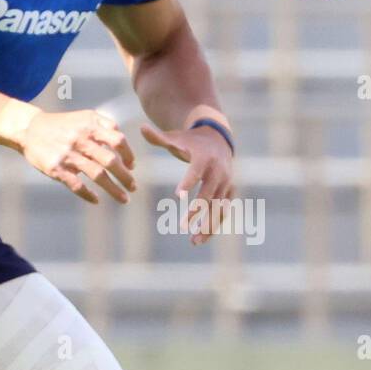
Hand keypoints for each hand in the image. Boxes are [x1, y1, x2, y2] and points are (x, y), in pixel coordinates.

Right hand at [19, 110, 135, 204]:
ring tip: (124, 199)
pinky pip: (76, 185)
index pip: (118, 141)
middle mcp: (80, 139)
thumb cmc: (62, 125)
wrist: (30, 129)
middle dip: (125, 176)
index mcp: (90, 125)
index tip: (131, 166)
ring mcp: (68, 154)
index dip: (128, 155)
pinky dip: (88, 195)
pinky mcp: (55, 168)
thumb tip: (124, 151)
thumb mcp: (84, 117)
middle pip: (110, 160)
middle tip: (133, 187)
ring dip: (114, 189)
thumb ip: (106, 126)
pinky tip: (96, 200)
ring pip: (97, 175)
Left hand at [142, 123, 234, 245]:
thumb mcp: (175, 138)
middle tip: (182, 225)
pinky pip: (224, 210)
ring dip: (208, 225)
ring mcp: (226, 183)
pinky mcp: (229, 191)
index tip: (177, 195)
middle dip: (196, 211)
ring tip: (194, 241)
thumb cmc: (190, 141)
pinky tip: (202, 237)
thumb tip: (140, 128)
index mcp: (204, 158)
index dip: (188, 182)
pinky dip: (215, 224)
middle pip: (209, 194)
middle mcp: (218, 171)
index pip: (196, 171)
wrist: (218, 140)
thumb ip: (158, 137)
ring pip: (219, 207)